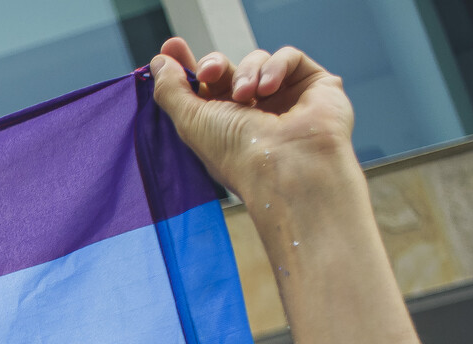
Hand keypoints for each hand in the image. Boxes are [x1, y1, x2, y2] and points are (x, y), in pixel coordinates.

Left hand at [149, 38, 356, 201]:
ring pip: (256, 61)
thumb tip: (159, 62)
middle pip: (227, 70)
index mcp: (221, 127)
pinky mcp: (313, 86)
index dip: (186, 66)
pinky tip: (270, 89)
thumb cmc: (236, 153)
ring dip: (246, 72)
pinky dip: (276, 67)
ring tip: (247, 96)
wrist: (286, 167)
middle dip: (213, 65)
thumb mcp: (190, 121)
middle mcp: (251, 113)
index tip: (172, 47)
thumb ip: (170, 90)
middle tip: (210, 72)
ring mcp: (283, 100)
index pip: (201, 88)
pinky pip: (289, 57)